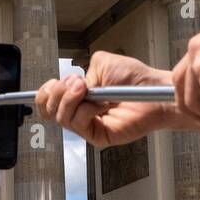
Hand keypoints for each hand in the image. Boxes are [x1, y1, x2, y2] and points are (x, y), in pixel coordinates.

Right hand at [36, 52, 176, 146]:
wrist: (154, 90)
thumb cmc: (135, 79)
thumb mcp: (102, 63)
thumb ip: (83, 69)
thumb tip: (73, 83)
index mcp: (78, 97)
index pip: (48, 101)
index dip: (45, 92)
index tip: (54, 82)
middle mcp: (80, 112)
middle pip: (48, 110)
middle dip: (57, 92)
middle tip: (76, 83)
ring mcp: (88, 125)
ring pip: (61, 117)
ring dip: (73, 98)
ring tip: (89, 90)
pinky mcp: (97, 136)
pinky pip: (79, 124)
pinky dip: (86, 110)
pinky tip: (100, 104)